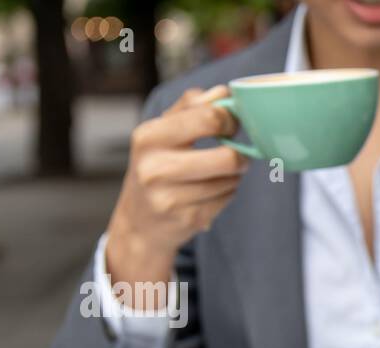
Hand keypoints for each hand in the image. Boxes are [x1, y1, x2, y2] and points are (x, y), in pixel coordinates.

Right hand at [104, 86, 246, 298]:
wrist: (140, 222)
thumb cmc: (156, 166)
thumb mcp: (161, 131)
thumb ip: (190, 107)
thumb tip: (223, 93)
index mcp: (149, 136)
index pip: (208, 118)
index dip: (230, 120)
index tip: (231, 124)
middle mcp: (155, 168)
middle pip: (227, 158)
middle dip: (240, 156)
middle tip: (237, 154)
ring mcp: (170, 198)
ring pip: (231, 181)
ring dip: (233, 176)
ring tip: (218, 174)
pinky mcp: (188, 220)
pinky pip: (227, 200)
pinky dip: (227, 194)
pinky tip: (211, 192)